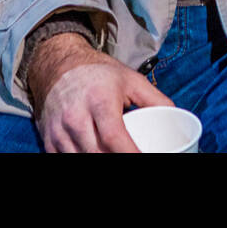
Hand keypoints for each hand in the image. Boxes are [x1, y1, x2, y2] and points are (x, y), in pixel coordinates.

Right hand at [25, 32, 172, 152]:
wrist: (60, 66)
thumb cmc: (100, 74)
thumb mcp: (131, 80)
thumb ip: (156, 99)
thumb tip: (177, 117)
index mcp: (99, 100)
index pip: (114, 137)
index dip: (130, 154)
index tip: (143, 158)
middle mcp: (75, 117)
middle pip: (97, 153)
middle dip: (115, 160)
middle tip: (134, 156)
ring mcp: (59, 131)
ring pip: (80, 159)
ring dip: (99, 161)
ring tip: (117, 155)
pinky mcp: (49, 141)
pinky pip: (64, 160)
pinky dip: (80, 161)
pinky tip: (97, 155)